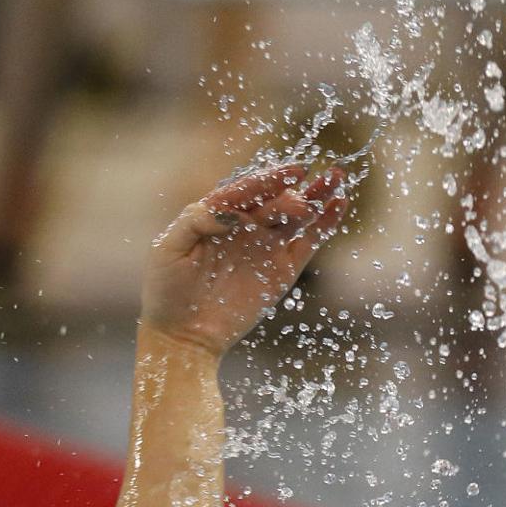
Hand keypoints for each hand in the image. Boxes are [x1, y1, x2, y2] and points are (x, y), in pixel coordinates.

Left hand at [140, 165, 345, 355]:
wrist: (182, 334)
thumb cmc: (167, 290)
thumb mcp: (169, 247)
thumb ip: (195, 220)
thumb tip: (230, 210)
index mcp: (219, 214)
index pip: (248, 189)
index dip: (270, 179)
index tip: (292, 171)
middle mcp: (246, 225)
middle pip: (277, 198)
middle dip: (297, 187)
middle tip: (314, 181)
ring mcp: (266, 246)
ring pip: (297, 215)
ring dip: (317, 196)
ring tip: (337, 178)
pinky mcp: (282, 270)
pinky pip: (308, 242)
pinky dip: (324, 225)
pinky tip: (339, 205)